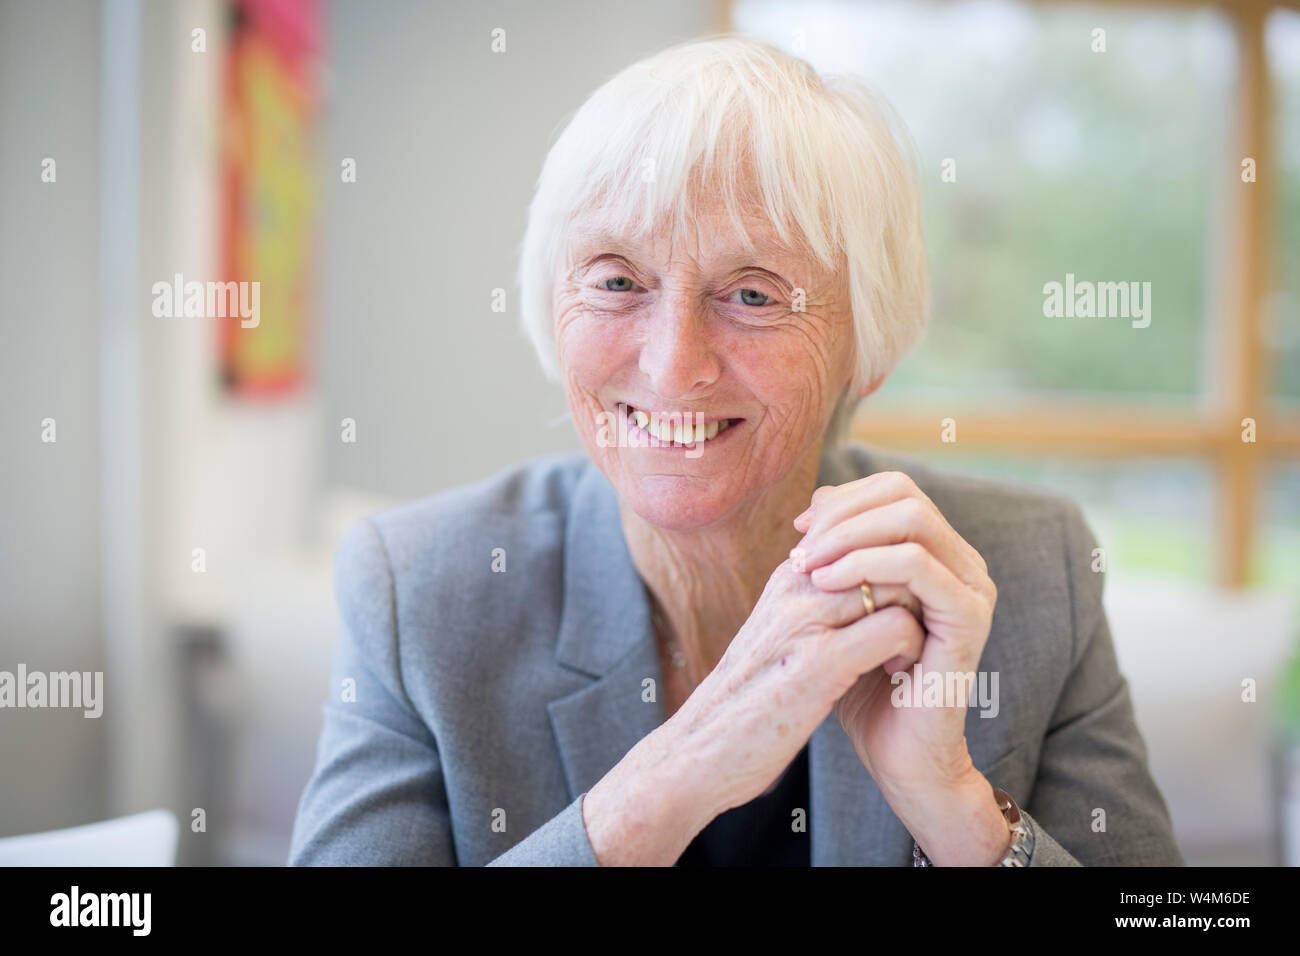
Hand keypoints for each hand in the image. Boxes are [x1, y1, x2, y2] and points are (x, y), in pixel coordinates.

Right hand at [665, 554, 928, 821]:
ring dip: (918, 612)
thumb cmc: (745, 705)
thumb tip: (862, 597)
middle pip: (882, 551)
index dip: (893, 569)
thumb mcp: (777, 641)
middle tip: (918, 624)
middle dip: (912, 585)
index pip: (862, 540)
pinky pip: (896, 625)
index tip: (901, 605)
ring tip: (905, 649)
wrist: (696, 755)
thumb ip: (814, 611)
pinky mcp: (821, 663)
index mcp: (787, 579)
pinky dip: (912, 645)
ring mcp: (805, 621)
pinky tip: (898, 671)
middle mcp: (795, 588)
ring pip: (895, 580)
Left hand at [790, 471, 1000, 858]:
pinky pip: (919, 565)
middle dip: (841, 514)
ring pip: (911, 520)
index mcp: (937, 554)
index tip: (798, 531)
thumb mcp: (841, 608)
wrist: (897, 756)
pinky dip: (867, 564)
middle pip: (902, 493)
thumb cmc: (865, 686)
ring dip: (848, 536)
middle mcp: (962, 562)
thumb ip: (837, 557)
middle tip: (800, 549)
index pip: (893, 490)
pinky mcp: (969, 618)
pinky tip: (829, 584)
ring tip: (808, 568)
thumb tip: (815, 504)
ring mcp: (972, 587)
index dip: (842, 499)